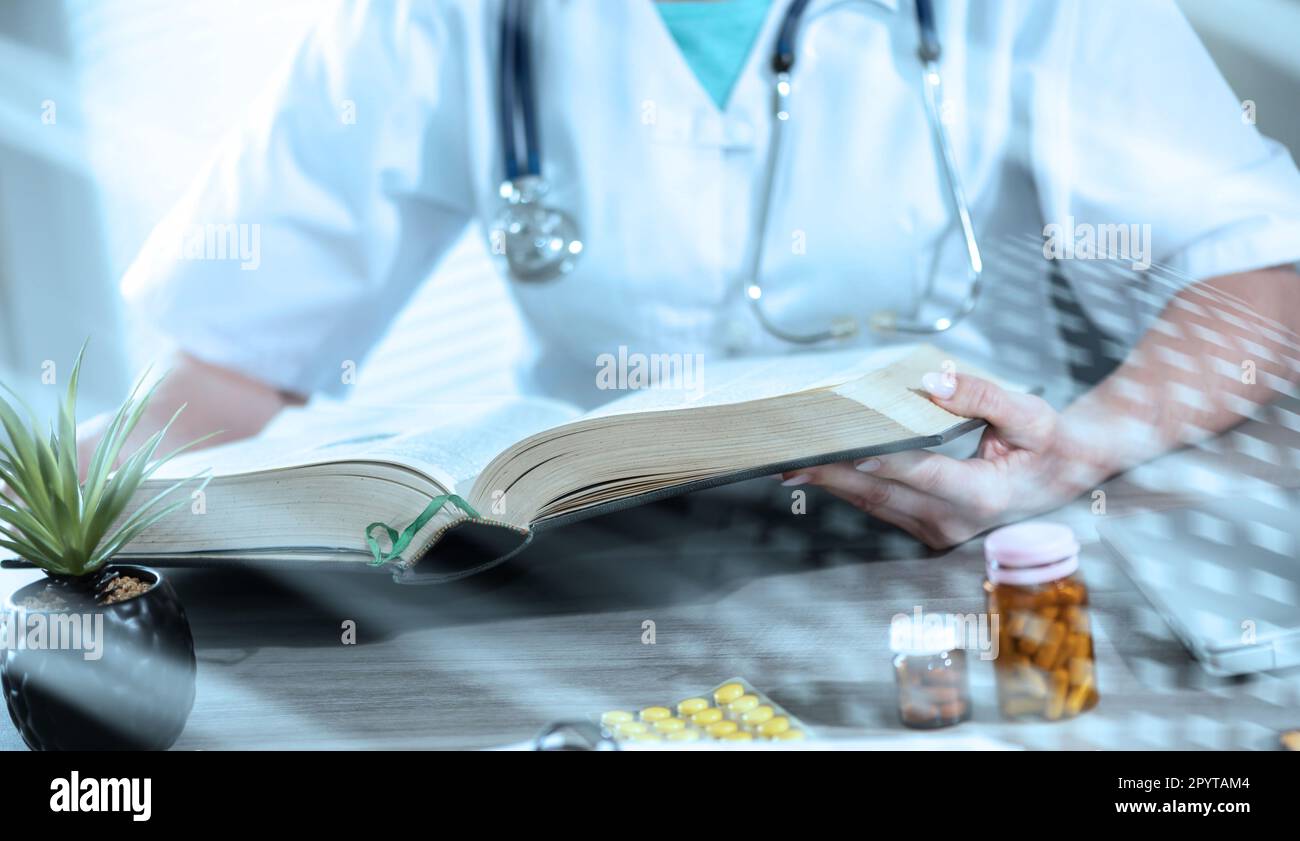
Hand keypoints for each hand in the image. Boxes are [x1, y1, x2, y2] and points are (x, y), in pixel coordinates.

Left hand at [781, 371, 1107, 548]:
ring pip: (876, 504)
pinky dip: (852, 486)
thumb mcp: (1029, 414)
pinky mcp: (929, 529)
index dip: (881, 462)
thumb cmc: (1051, 443)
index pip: (922, 474)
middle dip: (834, 476)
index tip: (844, 451)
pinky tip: (823, 470)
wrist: (1069, 474)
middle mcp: (956, 522)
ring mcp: (941, 531)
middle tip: (788, 460)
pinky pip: (883, 506)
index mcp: (984, 496)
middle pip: (883, 494)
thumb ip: (980, 396)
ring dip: (834, 484)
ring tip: (790, 465)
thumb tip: (933, 380)